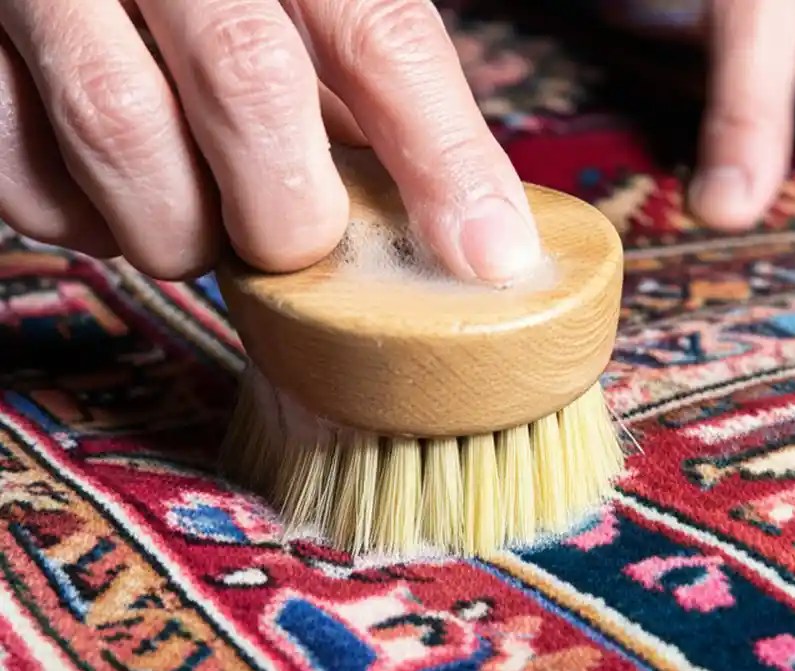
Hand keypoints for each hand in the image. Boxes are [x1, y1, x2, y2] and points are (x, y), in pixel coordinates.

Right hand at [0, 0, 540, 282]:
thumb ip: (359, 68)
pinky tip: (113, 203)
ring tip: (204, 233)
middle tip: (295, 245)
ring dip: (180, 227)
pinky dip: (76, 218)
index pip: (380, 32)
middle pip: (251, 84)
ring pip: (122, 129)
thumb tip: (453, 205)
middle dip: (289, 210)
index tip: (489, 255)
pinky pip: (18, 163)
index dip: (442, 153)